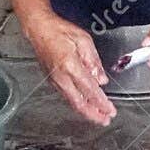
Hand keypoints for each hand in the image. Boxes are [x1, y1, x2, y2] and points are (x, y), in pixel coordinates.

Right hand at [23, 10, 115, 124]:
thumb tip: (101, 79)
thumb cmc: (59, 31)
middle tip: (105, 120)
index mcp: (70, 65)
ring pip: (72, 102)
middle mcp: (61, 77)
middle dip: (94, 115)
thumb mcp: (83, 40)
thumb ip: (94, 61)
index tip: (110, 110)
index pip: (90, 90)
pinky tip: (85, 105)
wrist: (38, 29)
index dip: (101, 103)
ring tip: (98, 116)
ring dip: (86, 111)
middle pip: (79, 103)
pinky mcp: (52, 81)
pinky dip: (78, 104)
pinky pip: (67, 96)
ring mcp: (55, 80)